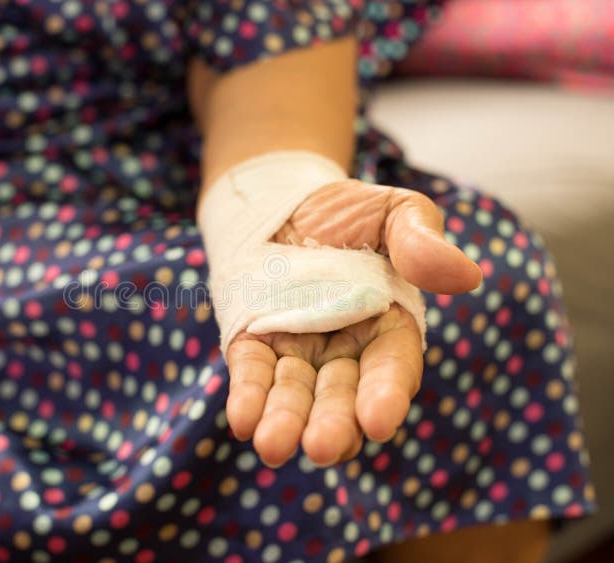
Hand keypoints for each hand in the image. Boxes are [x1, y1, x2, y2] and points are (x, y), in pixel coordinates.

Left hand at [225, 181, 481, 466]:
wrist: (287, 199)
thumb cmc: (350, 210)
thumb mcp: (393, 212)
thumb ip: (420, 242)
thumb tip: (467, 276)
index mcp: (389, 327)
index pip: (391, 369)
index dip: (386, 395)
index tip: (378, 420)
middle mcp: (344, 350)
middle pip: (340, 395)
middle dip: (332, 422)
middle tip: (322, 447)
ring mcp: (297, 349)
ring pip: (294, 393)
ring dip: (284, 420)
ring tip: (272, 446)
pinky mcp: (254, 342)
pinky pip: (252, 371)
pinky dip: (248, 395)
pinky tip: (242, 420)